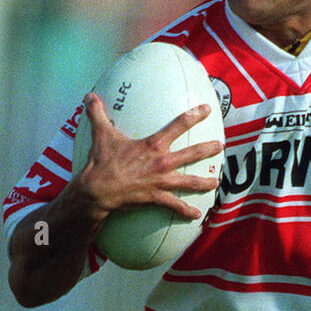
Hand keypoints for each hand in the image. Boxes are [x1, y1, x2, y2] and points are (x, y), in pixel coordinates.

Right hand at [74, 93, 222, 221]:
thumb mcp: (101, 134)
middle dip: (209, 149)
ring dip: (205, 182)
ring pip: (190, 181)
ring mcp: (161, 181)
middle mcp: (162, 162)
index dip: (194, 116)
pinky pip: (175, 205)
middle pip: (193, 153)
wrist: (98, 190)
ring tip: (216, 183)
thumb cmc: (101, 161)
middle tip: (220, 146)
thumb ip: (98, 113)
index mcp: (153, 144)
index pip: (179, 125)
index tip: (207, 110)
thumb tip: (89, 96)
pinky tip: (197, 214)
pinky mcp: (156, 197)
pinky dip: (187, 211)